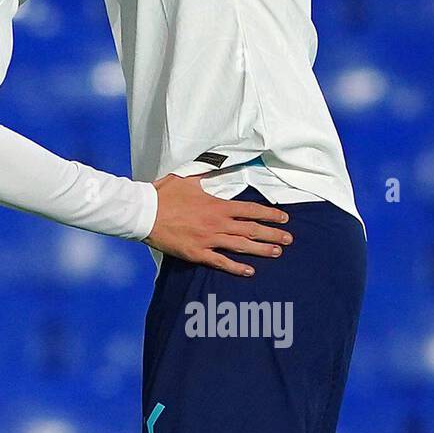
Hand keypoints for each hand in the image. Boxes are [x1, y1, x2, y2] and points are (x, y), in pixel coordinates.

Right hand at [146, 174, 292, 277]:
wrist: (144, 213)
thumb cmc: (164, 195)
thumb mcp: (187, 178)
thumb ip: (206, 173)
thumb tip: (218, 161)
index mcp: (217, 205)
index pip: (251, 210)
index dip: (270, 214)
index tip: (284, 218)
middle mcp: (217, 224)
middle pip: (252, 230)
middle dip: (273, 234)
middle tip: (289, 239)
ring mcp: (208, 240)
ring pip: (241, 247)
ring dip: (261, 250)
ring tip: (277, 252)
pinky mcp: (197, 253)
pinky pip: (221, 262)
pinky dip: (237, 268)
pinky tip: (250, 271)